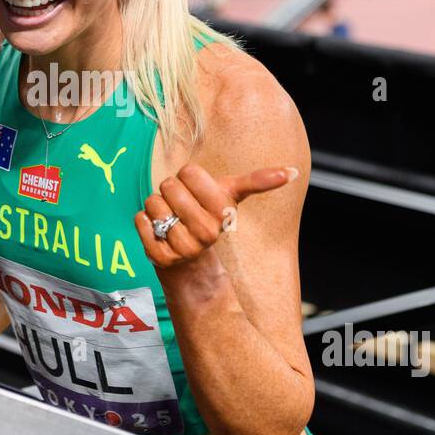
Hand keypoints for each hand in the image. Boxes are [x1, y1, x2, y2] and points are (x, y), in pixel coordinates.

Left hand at [134, 163, 300, 269]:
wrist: (191, 263)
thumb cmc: (208, 218)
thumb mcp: (231, 197)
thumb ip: (258, 181)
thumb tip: (293, 171)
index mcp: (223, 213)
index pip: (189, 171)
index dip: (188, 176)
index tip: (197, 191)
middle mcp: (205, 233)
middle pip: (169, 185)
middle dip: (170, 190)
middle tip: (180, 205)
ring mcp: (182, 247)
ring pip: (153, 203)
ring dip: (156, 206)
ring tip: (170, 219)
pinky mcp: (159, 257)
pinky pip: (140, 220)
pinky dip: (143, 220)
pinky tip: (157, 229)